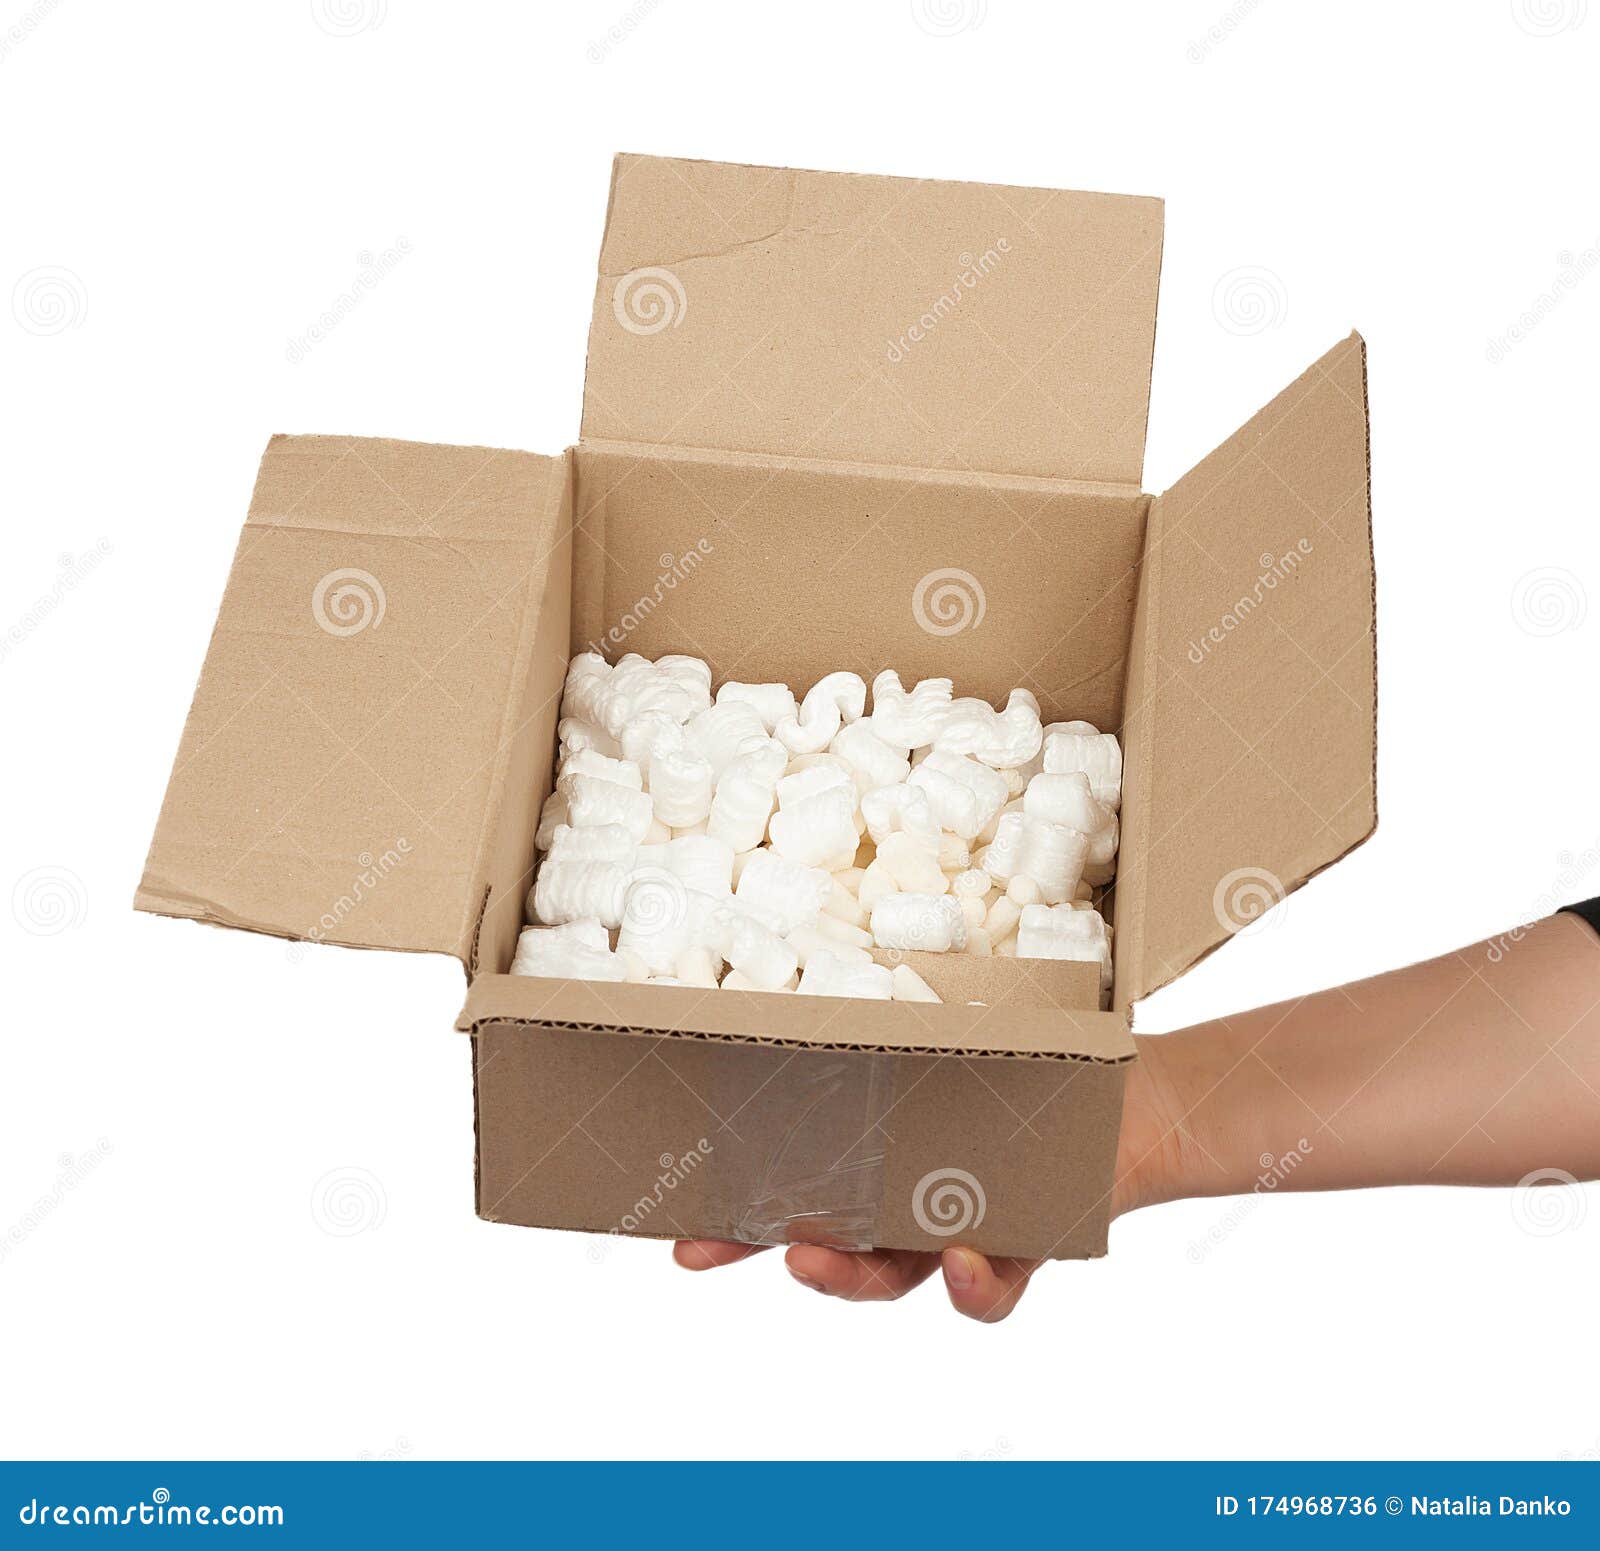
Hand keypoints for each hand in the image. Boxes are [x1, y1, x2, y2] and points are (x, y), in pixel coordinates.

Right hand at [672, 1034, 1192, 1321]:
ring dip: (846, 1275)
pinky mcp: (1022, 1251)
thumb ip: (895, 1031)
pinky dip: (973, 1286)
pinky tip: (963, 1262)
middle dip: (758, 1250)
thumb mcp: (955, 1034)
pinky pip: (989, 1291)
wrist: (1128, 1100)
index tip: (677, 1233)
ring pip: (891, 1278)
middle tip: (702, 1250)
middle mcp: (906, 1208)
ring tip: (809, 1258)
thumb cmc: (1030, 1058)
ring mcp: (956, 1234)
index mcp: (877, 1160)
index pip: (792, 1196)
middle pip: (823, 1245)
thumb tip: (817, 989)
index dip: (734, 1223)